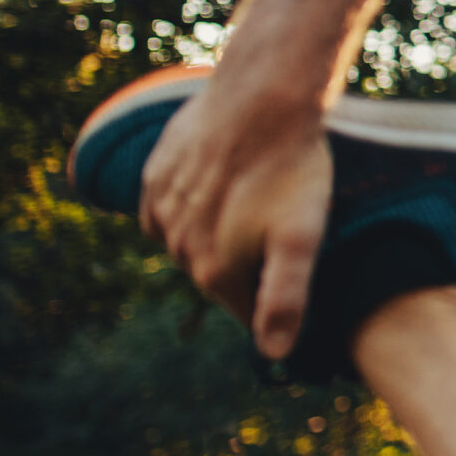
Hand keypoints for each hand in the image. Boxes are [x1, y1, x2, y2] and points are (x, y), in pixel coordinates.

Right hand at [141, 76, 332, 359]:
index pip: (245, 310)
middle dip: (248, 267)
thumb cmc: (291, 170)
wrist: (261, 100)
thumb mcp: (300, 239)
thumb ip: (285, 300)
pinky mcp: (154, 178)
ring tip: (256, 209)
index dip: (276, 305)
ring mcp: (161, 211)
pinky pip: (170, 209)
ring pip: (192, 241)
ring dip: (220, 235)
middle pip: (218, 274)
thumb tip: (274, 355)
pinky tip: (219, 193)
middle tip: (282, 236)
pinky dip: (192, 209)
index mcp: (213, 271)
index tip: (299, 286)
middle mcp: (178, 248)